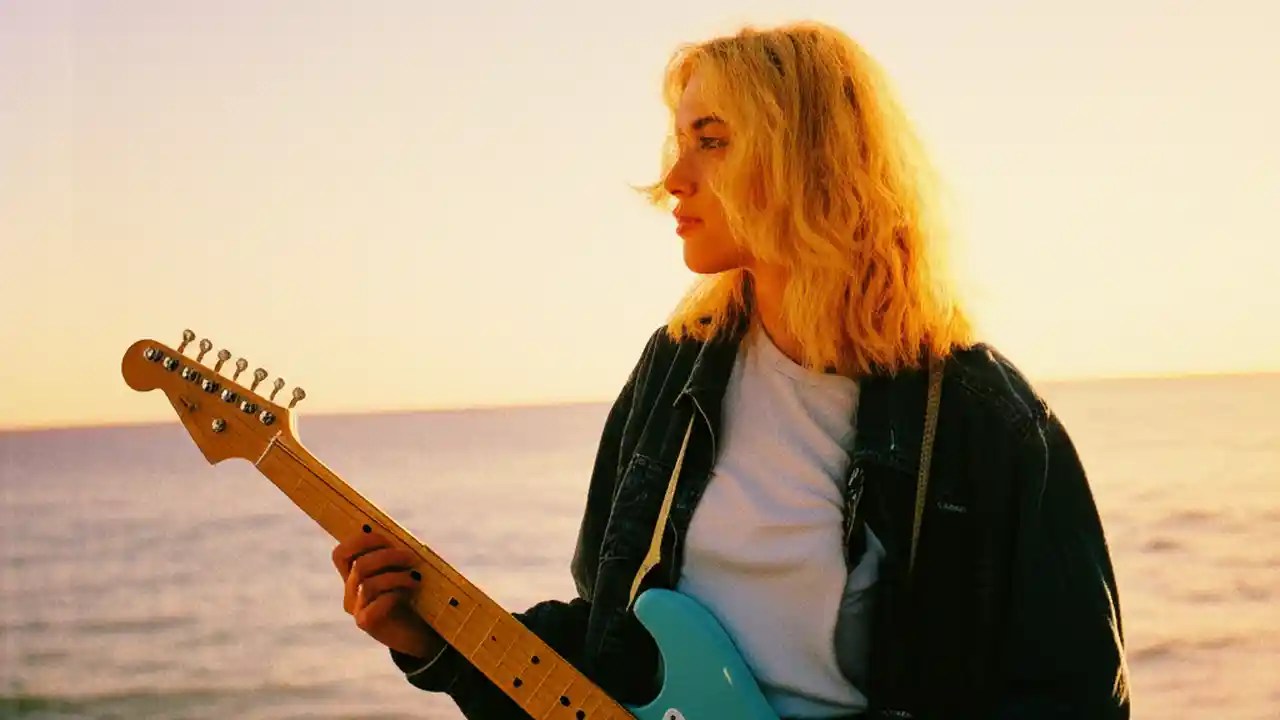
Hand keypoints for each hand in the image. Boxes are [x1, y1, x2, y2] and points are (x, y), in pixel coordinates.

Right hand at [332, 529, 444, 660]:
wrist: (421, 633)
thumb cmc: (414, 597)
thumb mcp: (404, 572)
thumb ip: (397, 557)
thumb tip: (401, 537)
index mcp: (355, 575)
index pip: (341, 554)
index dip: (360, 541)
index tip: (386, 538)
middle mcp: (351, 592)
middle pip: (360, 565)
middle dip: (387, 556)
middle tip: (410, 557)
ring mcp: (356, 609)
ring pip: (368, 584)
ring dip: (396, 576)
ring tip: (415, 577)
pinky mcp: (366, 623)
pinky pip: (375, 603)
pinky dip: (393, 594)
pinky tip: (409, 594)